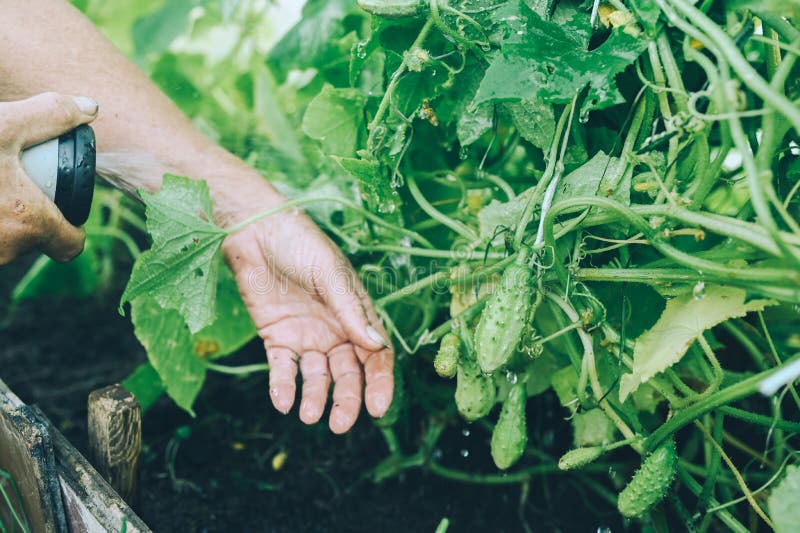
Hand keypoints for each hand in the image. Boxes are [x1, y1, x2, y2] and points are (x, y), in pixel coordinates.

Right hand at [0, 92, 96, 263]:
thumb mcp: (4, 124)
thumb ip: (50, 114)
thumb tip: (90, 107)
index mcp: (28, 222)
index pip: (69, 246)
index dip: (71, 230)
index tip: (62, 209)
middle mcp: (4, 250)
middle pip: (33, 240)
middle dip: (30, 216)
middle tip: (15, 184)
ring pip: (3, 243)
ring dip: (2, 219)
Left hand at [221, 193, 393, 433]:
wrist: (254, 230)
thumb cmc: (300, 243)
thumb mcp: (330, 273)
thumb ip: (351, 311)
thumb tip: (376, 346)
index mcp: (356, 313)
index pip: (376, 354)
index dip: (380, 382)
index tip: (378, 408)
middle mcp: (335, 329)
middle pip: (348, 373)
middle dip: (347, 400)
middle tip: (341, 425)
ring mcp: (306, 335)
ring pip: (316, 376)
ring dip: (315, 397)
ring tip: (308, 415)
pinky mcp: (277, 337)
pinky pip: (283, 368)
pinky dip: (284, 385)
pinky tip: (283, 401)